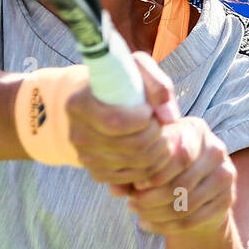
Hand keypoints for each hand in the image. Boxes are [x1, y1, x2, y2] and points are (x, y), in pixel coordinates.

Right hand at [64, 52, 178, 188]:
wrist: (98, 104)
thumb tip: (170, 117)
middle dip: (157, 136)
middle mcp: (78, 135)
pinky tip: (153, 150)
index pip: (116, 122)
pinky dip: (152, 167)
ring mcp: (86, 158)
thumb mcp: (136, 70)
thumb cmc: (120, 83)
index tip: (149, 109)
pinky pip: (133, 178)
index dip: (143, 119)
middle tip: (161, 124)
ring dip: (160, 152)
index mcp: (79, 104)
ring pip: (137, 165)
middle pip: (132, 147)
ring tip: (161, 135)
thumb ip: (157, 84)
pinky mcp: (98, 173)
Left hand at [111, 57, 237, 238]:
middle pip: (181, 183)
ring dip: (155, 214)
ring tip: (138, 213)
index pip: (178, 154)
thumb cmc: (163, 169)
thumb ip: (131, 172)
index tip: (137, 185)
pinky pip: (192, 220)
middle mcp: (216, 149)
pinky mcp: (227, 200)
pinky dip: (165, 226)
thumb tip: (114, 189)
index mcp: (196, 130)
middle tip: (132, 204)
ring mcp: (225, 175)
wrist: (196, 192)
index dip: (155, 173)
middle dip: (151, 198)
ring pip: (185, 204)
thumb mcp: (147, 164)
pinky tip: (148, 223)